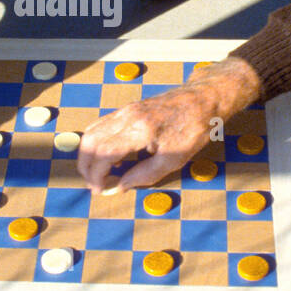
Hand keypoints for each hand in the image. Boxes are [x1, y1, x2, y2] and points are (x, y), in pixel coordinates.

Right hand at [77, 57, 260, 193]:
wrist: (203, 99)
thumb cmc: (194, 129)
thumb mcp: (174, 159)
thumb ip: (144, 175)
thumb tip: (119, 187)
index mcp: (139, 130)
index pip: (103, 153)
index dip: (96, 175)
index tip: (100, 190)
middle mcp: (126, 116)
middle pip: (90, 142)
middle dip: (86, 167)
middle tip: (95, 185)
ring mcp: (124, 110)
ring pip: (91, 132)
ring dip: (88, 155)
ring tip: (98, 174)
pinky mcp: (127, 109)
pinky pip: (101, 125)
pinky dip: (96, 143)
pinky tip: (109, 157)